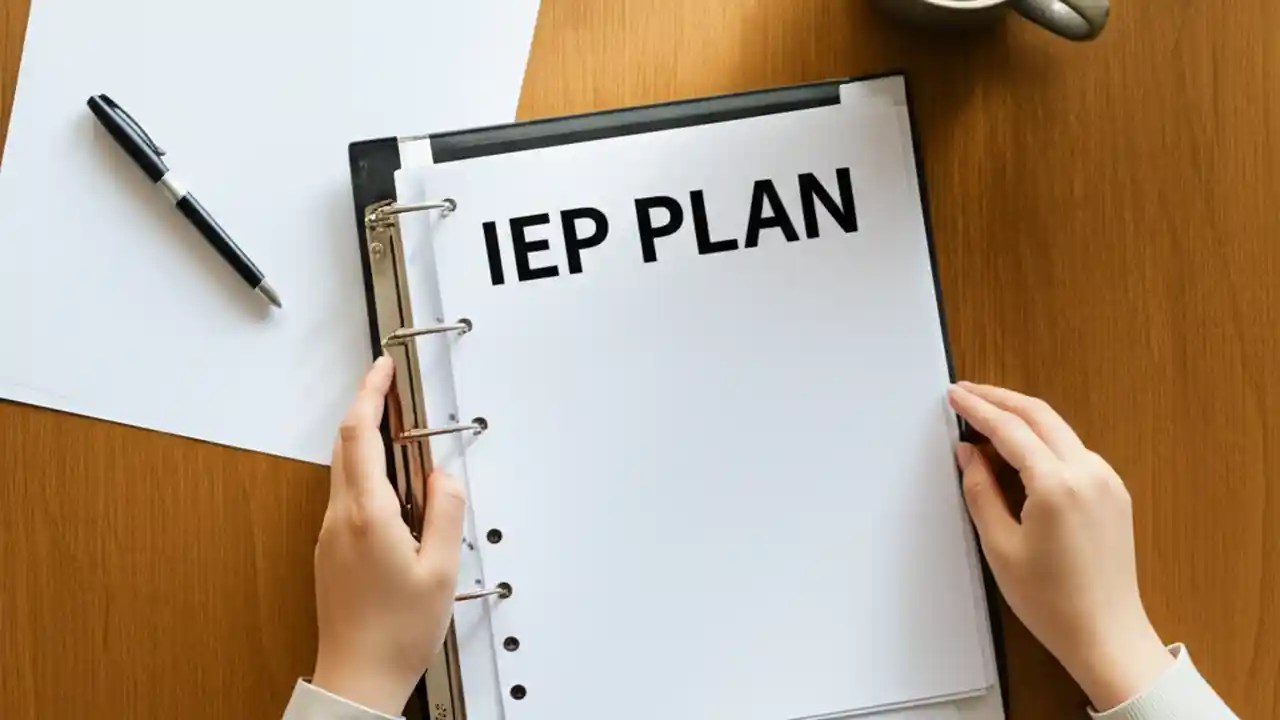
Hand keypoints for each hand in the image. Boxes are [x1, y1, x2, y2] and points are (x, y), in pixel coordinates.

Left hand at [310, 356, 466, 715]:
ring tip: (399, 438)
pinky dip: (365, 476)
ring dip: (366, 443)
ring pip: (343, 471)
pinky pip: (345, 497)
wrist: (358, 678)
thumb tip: (445, 477)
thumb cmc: (397, 634)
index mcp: (368, 515)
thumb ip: (446, 512)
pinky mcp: (329, 552)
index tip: (382, 369)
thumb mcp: (441, 569)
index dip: (370, 393)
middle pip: (345, 445)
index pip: (361, 434)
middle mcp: (340, 519)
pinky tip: (393, 491)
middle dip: (365, 409)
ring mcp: (329, 536)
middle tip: (389, 389)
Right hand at [947, 382, 1173, 711]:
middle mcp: (1088, 473)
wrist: (1107, 634)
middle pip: (1039, 415)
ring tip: (988, 416)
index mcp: (1057, 486)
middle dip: (1000, 398)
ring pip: (1059, 429)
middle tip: (967, 392)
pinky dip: (1044, 439)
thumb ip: (980, 491)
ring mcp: (1107, 480)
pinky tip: (1022, 449)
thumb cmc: (1050, 601)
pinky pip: (1074, 450)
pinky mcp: (1114, 492)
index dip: (978, 408)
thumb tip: (969, 453)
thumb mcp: (1000, 547)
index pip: (1010, 429)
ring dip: (1023, 416)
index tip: (954, 396)